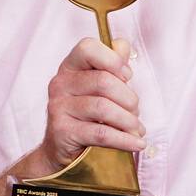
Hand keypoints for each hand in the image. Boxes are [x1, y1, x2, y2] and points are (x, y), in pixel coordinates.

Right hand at [40, 37, 144, 171]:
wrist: (61, 150)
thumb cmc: (86, 114)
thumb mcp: (99, 87)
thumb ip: (112, 64)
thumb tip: (122, 45)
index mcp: (70, 67)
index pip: (88, 48)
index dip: (113, 59)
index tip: (127, 76)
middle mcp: (60, 83)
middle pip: (103, 81)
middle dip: (128, 98)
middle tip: (135, 111)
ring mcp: (58, 107)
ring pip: (103, 108)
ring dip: (128, 120)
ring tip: (136, 129)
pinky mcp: (63, 132)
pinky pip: (101, 133)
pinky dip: (124, 140)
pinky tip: (136, 143)